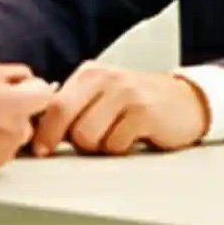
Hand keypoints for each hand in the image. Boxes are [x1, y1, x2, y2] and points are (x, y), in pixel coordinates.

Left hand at [30, 61, 208, 156]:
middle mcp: (105, 78)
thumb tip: (38, 133)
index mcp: (89, 74)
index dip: (44, 132)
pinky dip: (121, 148)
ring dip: (100, 147)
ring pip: (89, 137)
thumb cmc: (137, 104)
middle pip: (66, 120)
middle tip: (91, 142)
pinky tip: (133, 136)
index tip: (40, 150)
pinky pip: (116, 144)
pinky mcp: (144, 112)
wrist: (186, 101)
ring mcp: (125, 93)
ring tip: (116, 135)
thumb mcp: (102, 96)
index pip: (54, 105)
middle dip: (72, 141)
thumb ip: (73, 108)